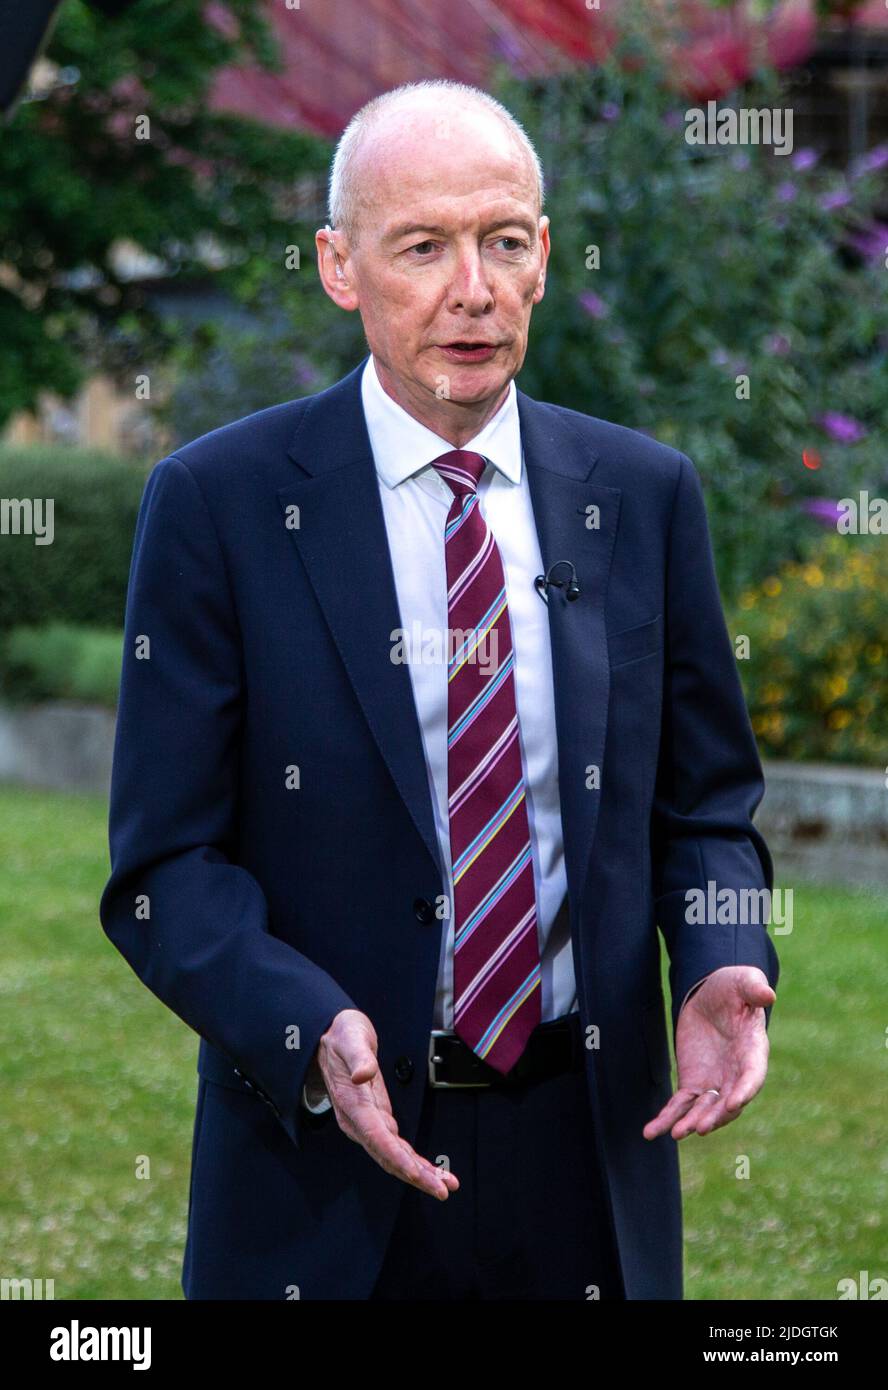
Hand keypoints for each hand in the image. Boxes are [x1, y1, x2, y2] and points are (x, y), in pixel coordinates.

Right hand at [312, 1009, 459, 1200]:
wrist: (332, 1037)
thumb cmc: (342, 1036)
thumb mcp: (350, 1037)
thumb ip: (358, 1056)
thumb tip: (362, 1074)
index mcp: (352, 1103)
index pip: (375, 1136)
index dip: (396, 1157)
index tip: (415, 1173)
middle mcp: (358, 1120)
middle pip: (387, 1155)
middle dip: (415, 1175)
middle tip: (442, 1190)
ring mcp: (368, 1123)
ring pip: (394, 1156)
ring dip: (419, 1174)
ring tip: (445, 1185)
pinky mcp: (378, 1120)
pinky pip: (396, 1147)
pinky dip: (414, 1162)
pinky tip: (431, 1172)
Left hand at [643, 966, 775, 1141]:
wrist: (712, 997)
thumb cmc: (734, 988)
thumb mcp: (743, 980)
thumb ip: (754, 987)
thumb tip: (768, 993)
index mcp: (753, 1051)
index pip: (752, 1076)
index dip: (745, 1090)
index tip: (734, 1103)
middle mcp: (736, 1074)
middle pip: (728, 1102)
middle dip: (715, 1116)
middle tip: (699, 1128)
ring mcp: (715, 1082)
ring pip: (704, 1109)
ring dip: (690, 1122)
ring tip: (675, 1134)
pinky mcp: (693, 1082)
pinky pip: (681, 1105)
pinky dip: (667, 1118)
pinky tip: (651, 1132)